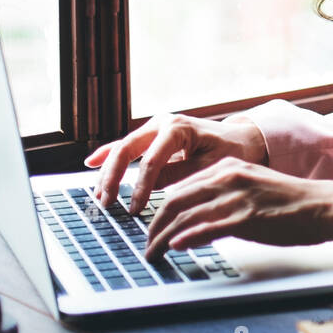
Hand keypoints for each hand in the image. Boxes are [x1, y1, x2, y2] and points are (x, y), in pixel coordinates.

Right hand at [84, 112, 268, 214]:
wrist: (240, 138)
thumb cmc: (230, 151)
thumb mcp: (210, 166)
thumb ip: (181, 175)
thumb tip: (152, 188)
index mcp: (178, 128)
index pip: (151, 161)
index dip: (140, 187)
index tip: (134, 209)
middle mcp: (163, 123)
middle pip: (127, 149)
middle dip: (113, 176)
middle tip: (106, 202)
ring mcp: (156, 127)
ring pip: (123, 148)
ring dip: (108, 171)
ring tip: (100, 195)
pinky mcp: (152, 136)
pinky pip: (127, 145)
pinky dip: (109, 154)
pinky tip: (92, 163)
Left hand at [141, 160, 332, 259]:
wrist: (324, 206)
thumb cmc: (291, 203)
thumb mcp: (253, 188)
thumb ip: (224, 196)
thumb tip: (196, 218)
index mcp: (229, 168)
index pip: (181, 188)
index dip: (160, 210)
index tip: (150, 228)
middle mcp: (229, 177)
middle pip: (176, 201)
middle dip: (153, 226)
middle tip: (145, 246)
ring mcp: (237, 197)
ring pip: (186, 216)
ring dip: (162, 239)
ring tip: (152, 255)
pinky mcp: (247, 217)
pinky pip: (208, 228)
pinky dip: (187, 239)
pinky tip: (175, 248)